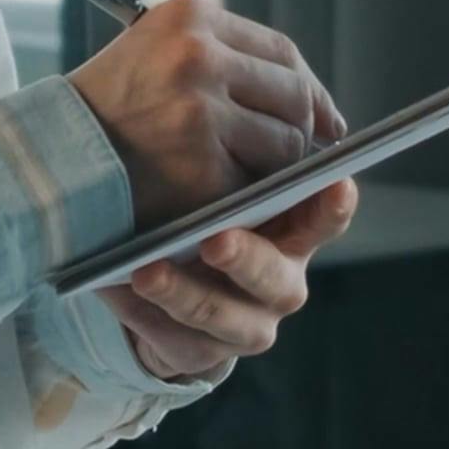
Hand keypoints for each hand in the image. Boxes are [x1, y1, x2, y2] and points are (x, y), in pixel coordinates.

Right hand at [71, 0, 343, 228]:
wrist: (45, 160)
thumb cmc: (106, 111)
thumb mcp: (155, 54)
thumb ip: (225, 61)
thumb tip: (310, 98)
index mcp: (190, 18)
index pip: (281, 51)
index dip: (311, 88)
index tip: (326, 118)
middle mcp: (197, 56)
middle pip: (293, 95)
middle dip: (305, 131)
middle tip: (302, 158)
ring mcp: (200, 112)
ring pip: (284, 144)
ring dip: (277, 169)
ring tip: (248, 177)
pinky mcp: (199, 166)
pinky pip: (254, 186)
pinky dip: (245, 198)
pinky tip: (219, 199)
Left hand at [100, 173, 360, 382]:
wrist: (168, 285)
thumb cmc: (202, 209)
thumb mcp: (227, 180)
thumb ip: (246, 148)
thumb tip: (246, 98)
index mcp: (295, 233)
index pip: (326, 217)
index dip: (333, 206)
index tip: (335, 184)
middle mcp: (279, 281)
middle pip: (277, 279)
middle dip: (248, 260)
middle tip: (215, 240)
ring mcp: (244, 322)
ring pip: (223, 318)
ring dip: (185, 294)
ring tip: (145, 270)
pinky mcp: (200, 351)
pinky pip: (175, 340)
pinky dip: (141, 314)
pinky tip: (113, 287)